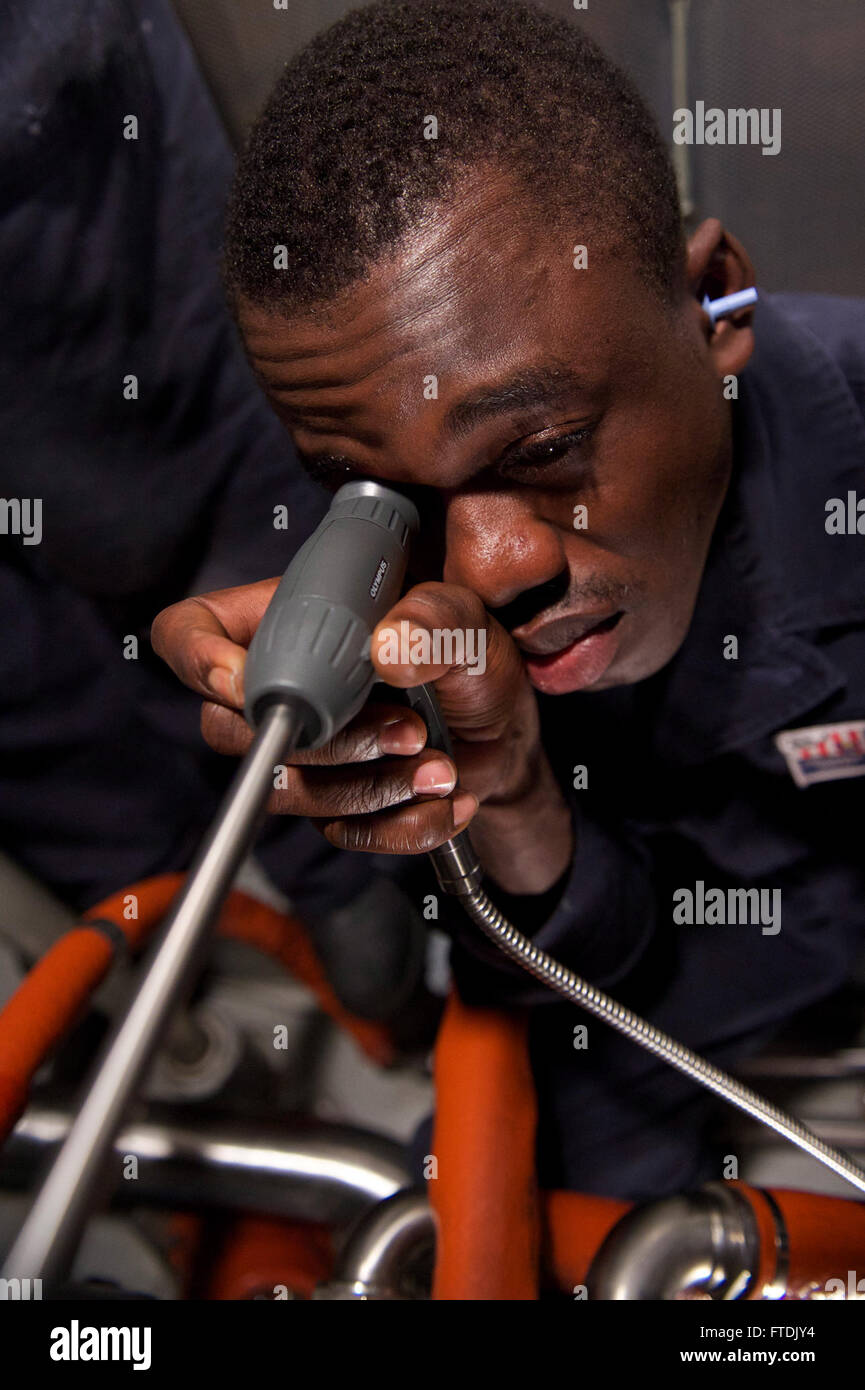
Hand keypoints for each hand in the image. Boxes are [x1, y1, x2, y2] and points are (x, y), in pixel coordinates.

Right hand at [151, 579, 573, 890]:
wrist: (502, 724)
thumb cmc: (466, 654)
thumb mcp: (462, 618)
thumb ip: (433, 620)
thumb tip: (389, 651)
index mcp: (279, 622)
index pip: (188, 633)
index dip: (196, 658)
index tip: (248, 679)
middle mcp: (276, 690)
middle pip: (232, 730)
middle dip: (325, 740)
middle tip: (407, 729)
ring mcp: (299, 754)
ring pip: (287, 791)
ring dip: (372, 787)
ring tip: (441, 765)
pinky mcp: (331, 805)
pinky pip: (340, 833)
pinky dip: (401, 825)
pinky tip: (447, 799)